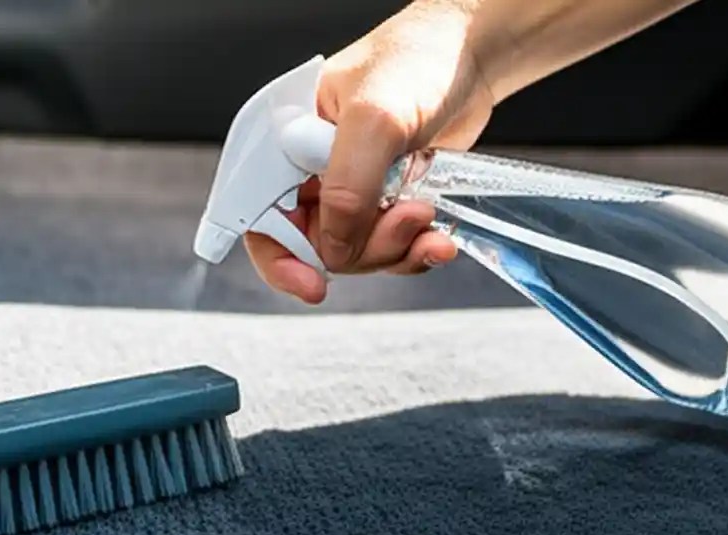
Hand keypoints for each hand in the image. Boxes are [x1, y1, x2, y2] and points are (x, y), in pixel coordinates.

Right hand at [243, 0, 496, 303]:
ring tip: (427, 217)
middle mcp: (307, 172)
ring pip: (353, 254)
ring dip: (393, 249)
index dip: (280, 258)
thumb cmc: (414, 62)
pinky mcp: (382, 204)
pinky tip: (436, 239)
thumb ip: (347, 187)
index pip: (258, 217)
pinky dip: (412, 252)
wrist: (468, 55)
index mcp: (283, 145)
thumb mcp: (374, 120)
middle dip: (360, 248)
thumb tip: (334, 250)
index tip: (314, 284)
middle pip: (312, 246)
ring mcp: (346, 191)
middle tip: (405, 221)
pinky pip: (386, 250)